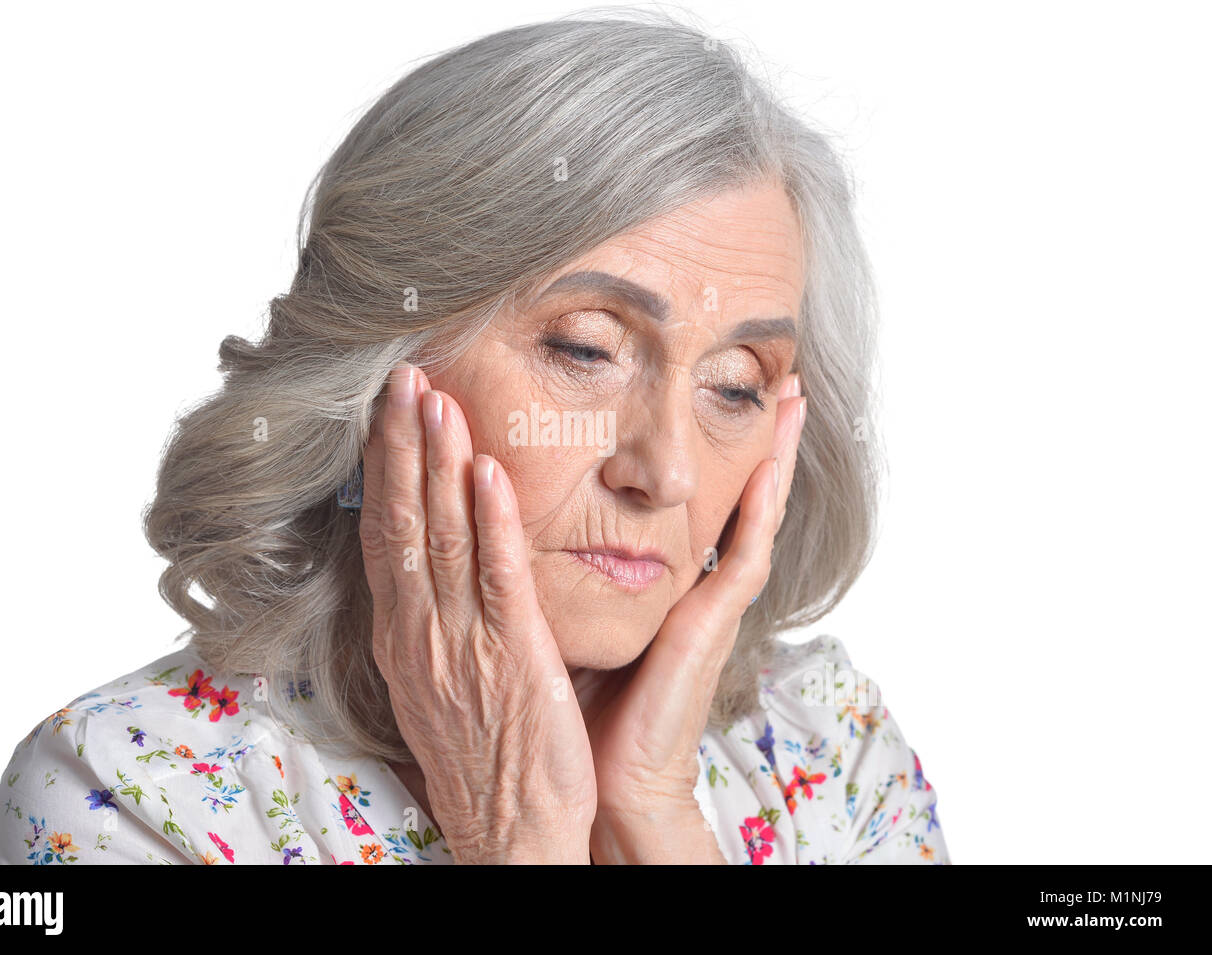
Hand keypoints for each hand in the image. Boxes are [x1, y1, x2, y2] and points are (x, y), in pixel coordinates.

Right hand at [359, 362, 597, 863]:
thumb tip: (425, 569)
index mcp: (405, 635)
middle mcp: (422, 633)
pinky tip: (490, 473)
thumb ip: (432, 620)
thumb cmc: (481, 756)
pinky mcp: (513, 659)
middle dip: (401, 445)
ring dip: (438, 464)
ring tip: (437, 399)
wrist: (511, 831)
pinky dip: (491, 524)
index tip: (388, 412)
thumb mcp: (438, 682)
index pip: (385, 535)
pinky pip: (497, 581)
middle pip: (402, 522)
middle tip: (404, 376)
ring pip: (442, 538)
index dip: (385, 469)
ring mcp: (463, 644)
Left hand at [584, 373, 805, 862]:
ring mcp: (711, 600)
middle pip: (729, 492)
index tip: (707, 391)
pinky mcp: (714, 621)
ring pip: (752, 509)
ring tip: (792, 395)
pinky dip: (763, 504)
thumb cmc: (584, 701)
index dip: (701, 447)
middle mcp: (694, 582)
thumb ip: (563, 568)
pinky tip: (773, 462)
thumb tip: (522, 516)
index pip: (688, 499)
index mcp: (662, 580)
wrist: (606, 775)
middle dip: (752, 436)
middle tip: (775, 374)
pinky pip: (746, 552)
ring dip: (773, 453)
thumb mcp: (572, 614)